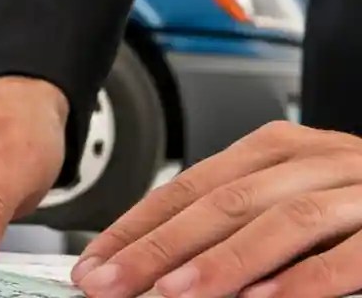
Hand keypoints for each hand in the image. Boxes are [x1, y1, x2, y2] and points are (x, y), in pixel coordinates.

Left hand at [72, 121, 361, 297]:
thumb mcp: (293, 202)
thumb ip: (236, 225)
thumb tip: (157, 264)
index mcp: (280, 149)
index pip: (191, 185)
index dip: (138, 225)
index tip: (97, 263)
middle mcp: (318, 160)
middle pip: (225, 200)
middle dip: (159, 246)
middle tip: (114, 283)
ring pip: (283, 219)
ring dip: (223, 262)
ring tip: (174, 295)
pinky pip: (352, 252)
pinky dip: (305, 279)